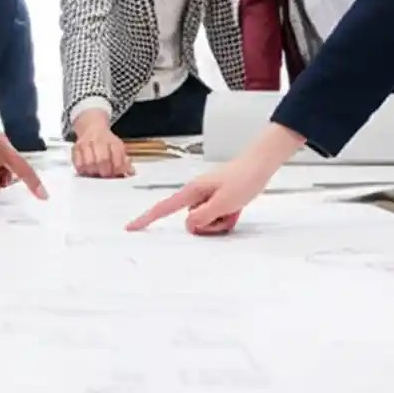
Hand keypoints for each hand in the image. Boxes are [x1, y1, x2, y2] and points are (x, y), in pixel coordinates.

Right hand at [71, 111, 131, 177]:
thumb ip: (125, 162)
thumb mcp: (119, 148)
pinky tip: (87, 171)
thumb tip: (131, 173)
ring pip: (89, 163)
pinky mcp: (76, 148)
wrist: (92, 126)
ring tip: (96, 174)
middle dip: (105, 172)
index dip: (118, 169)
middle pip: (103, 160)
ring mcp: (86, 144)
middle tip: (107, 176)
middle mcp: (99, 141)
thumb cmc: (106, 141)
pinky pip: (78, 163)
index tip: (118, 175)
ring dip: (94, 172)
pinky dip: (83, 170)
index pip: (118, 157)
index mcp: (113, 142)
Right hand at [126, 123, 300, 234]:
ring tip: (234, 207)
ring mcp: (207, 196)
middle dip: (210, 225)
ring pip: (207, 221)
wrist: (261, 164)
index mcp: (193, 192)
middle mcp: (197, 194)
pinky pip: (217, 216)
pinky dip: (226, 216)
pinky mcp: (217, 199)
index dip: (147, 219)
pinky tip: (237, 207)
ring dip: (221, 220)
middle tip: (227, 213)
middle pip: (193, 221)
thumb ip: (203, 217)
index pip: (164, 208)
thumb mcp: (223, 203)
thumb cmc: (244, 178)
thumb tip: (189, 225)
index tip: (132, 227)